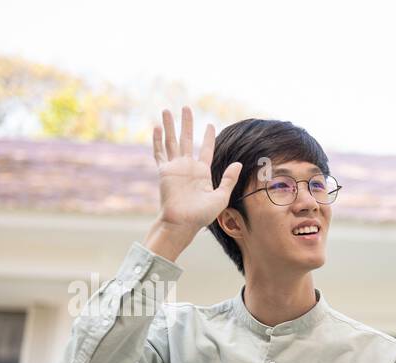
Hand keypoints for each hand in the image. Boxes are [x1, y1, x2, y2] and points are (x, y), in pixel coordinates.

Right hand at [151, 106, 241, 234]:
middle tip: (186, 107)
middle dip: (186, 123)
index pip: (205, 149)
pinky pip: (159, 153)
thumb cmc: (202, 215)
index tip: (209, 124)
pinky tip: (157, 127)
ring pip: (171, 141)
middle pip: (186, 139)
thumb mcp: (221, 196)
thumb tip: (238, 163)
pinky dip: (157, 140)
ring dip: (169, 126)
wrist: (183, 223)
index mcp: (202, 172)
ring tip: (167, 109)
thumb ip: (228, 179)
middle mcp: (188, 167)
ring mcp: (175, 168)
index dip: (207, 136)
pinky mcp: (163, 171)